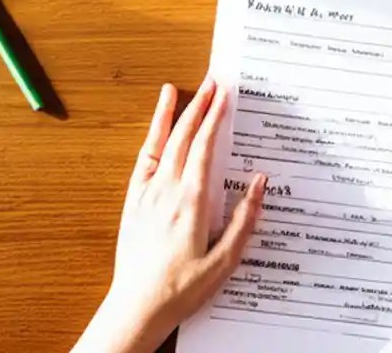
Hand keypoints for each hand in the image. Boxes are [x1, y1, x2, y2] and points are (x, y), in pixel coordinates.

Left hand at [73, 77, 266, 352]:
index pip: (205, 147)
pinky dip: (150, 141)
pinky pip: (142, 163)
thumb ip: (245, 219)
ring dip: (170, 115)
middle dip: (199, 106)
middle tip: (212, 82)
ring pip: (160, 144)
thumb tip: (258, 182)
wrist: (137, 308)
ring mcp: (146, 195)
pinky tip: (156, 132)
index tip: (225, 95)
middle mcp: (166, 191)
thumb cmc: (183, 289)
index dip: (215, 117)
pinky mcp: (132, 204)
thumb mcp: (226, 260)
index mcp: (191, 201)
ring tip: (175, 90)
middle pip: (184, 137)